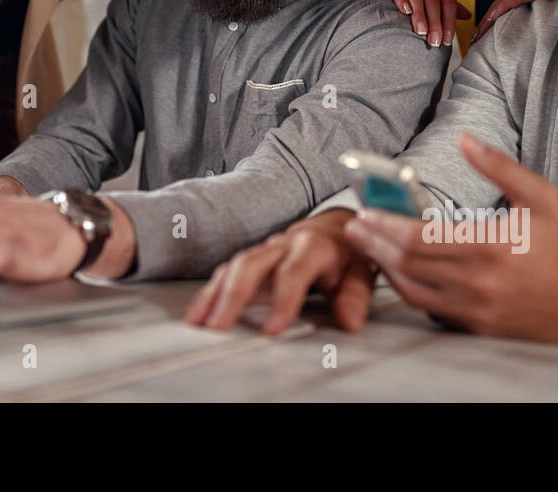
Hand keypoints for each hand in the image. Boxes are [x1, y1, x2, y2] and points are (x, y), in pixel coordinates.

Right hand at [184, 210, 375, 334]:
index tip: (272, 328)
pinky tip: (198, 313)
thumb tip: (349, 320)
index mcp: (312, 245)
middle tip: (219, 325)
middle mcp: (282, 245)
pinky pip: (225, 273)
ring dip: (214, 294)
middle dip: (233, 295)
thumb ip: (355, 296)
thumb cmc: (345, 254)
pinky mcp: (251, 261)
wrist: (333, 229)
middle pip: (251, 263)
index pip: (294, 270)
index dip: (283, 299)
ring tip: (199, 321)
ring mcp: (263, 251)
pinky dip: (210, 293)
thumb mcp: (360, 272)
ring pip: (233, 267)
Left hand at [343, 133, 557, 342]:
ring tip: (368, 248)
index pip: (422, 240)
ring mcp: (477, 310)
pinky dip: (411, 292)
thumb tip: (465, 140)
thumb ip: (499, 167)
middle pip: (409, 265)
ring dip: (386, 270)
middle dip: (375, 245)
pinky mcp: (479, 328)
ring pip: (414, 292)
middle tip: (354, 228)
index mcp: (491, 247)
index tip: (366, 214)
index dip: (388, 227)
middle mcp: (480, 283)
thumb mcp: (539, 196)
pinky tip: (399, 274)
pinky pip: (433, 311)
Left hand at [470, 0, 557, 43]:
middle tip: (476, 37)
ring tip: (477, 37)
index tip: (486, 28)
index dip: (495, 14)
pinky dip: (498, 13)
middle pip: (499, 1)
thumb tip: (541, 15)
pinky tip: (490, 23)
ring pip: (500, 2)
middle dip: (487, 20)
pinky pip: (511, 1)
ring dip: (488, 20)